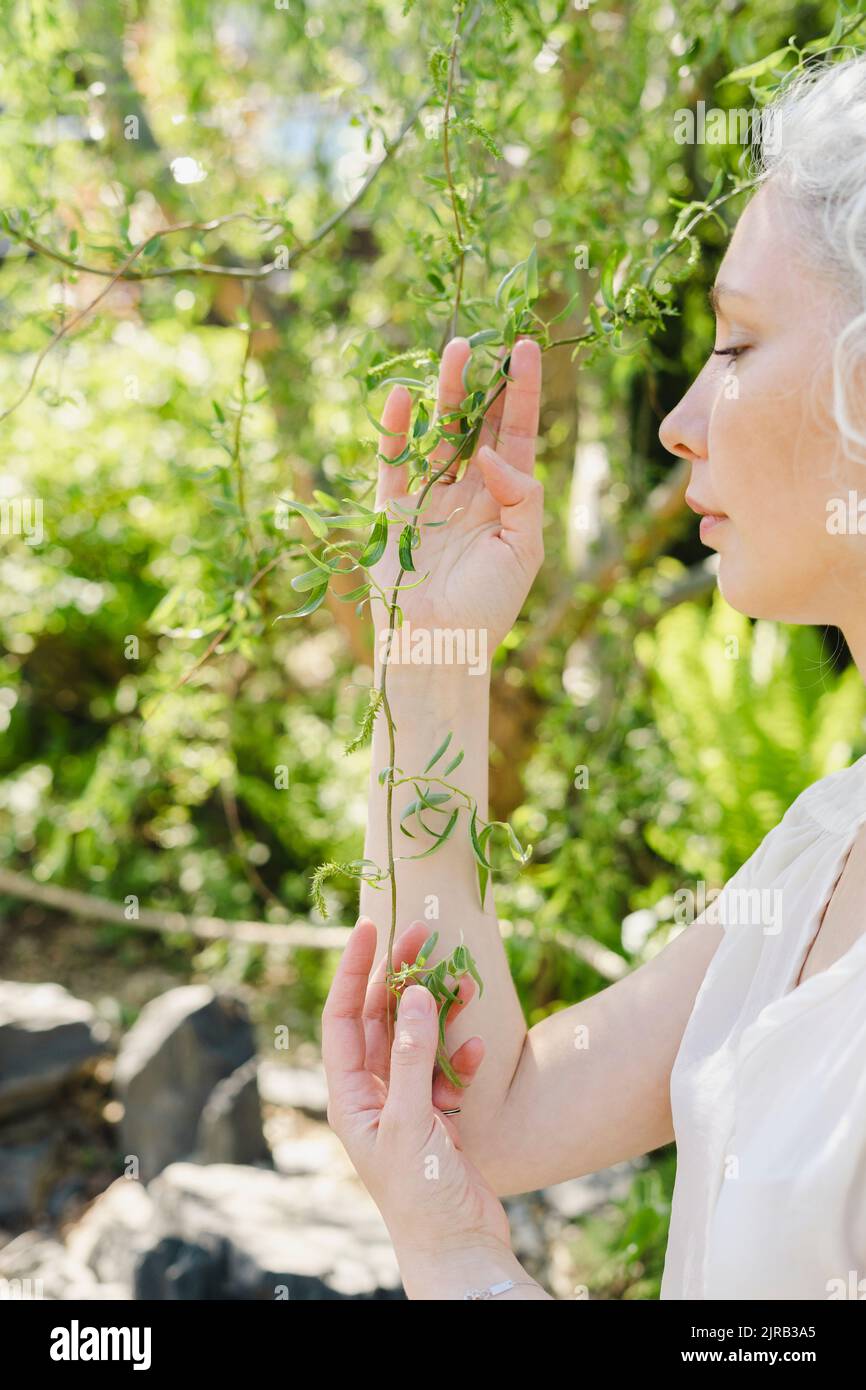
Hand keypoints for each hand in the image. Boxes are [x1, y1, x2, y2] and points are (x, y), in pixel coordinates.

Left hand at [322, 916, 513, 1265]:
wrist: (460, 1249)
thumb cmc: (421, 1196)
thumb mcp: (411, 1122)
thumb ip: (412, 1057)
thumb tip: (416, 996)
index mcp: (350, 1095)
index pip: (342, 1017)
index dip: (352, 969)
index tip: (370, 928)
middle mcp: (374, 1094)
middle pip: (380, 1018)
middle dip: (401, 976)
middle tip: (423, 932)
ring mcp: (408, 1103)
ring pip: (419, 1038)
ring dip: (441, 1010)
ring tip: (466, 983)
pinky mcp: (440, 1116)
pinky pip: (449, 1069)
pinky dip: (465, 1055)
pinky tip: (484, 1047)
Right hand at [370, 336, 543, 655]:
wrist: (440, 647)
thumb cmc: (489, 607)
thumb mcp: (524, 551)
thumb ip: (520, 496)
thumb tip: (492, 454)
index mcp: (506, 500)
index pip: (517, 435)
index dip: (521, 393)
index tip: (526, 348)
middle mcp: (469, 492)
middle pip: (476, 426)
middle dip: (480, 385)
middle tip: (484, 342)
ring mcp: (429, 499)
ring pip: (437, 435)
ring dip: (443, 395)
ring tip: (451, 352)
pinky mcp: (393, 513)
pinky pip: (392, 464)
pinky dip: (393, 432)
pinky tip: (397, 398)